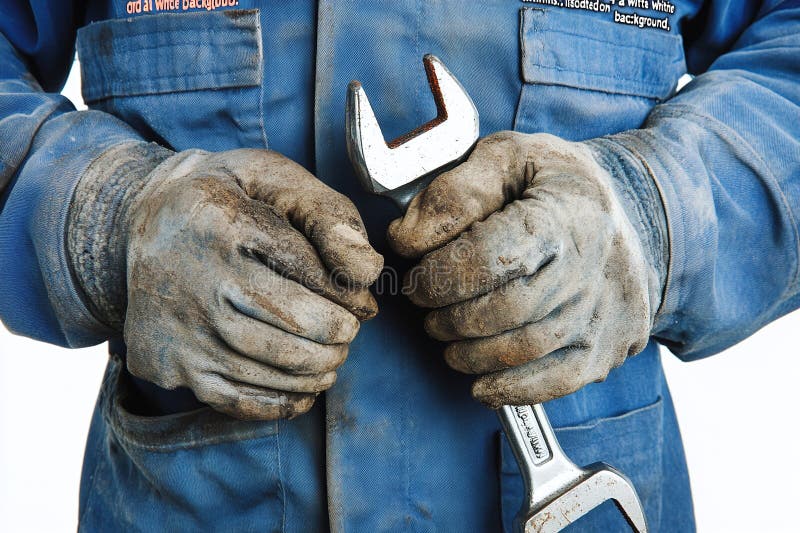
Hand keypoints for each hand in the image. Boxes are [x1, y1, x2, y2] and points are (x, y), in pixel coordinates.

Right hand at [70, 146, 382, 419]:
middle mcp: (192, 274)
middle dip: (337, 333)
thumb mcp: (273, 178)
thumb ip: (328, 216)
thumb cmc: (226, 198)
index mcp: (221, 219)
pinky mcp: (166, 362)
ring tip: (334, 358)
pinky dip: (280, 401)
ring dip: (316, 369)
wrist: (140, 222)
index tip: (363, 302)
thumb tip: (368, 272)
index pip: (305, 267)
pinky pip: (233, 398)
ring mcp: (176, 324)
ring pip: (265, 364)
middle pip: (288, 320)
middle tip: (350, 332)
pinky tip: (304, 389)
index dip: (348, 292)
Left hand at [387, 132, 665, 407]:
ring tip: (447, 337)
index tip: (417, 280)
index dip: (440, 276)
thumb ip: (454, 192)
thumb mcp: (508, 158)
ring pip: (524, 350)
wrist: (626, 213)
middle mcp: (588, 267)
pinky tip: (480, 382)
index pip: (490, 258)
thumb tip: (406, 239)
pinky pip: (557, 382)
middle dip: (449, 318)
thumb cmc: (553, 185)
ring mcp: (601, 312)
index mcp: (561, 214)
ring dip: (469, 354)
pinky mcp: (606, 346)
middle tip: (427, 311)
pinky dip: (510, 389)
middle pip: (504, 310)